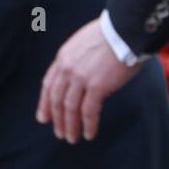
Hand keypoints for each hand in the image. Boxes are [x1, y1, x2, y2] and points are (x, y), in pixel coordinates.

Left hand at [37, 18, 137, 142]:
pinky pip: (88, 111)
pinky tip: (89, 134)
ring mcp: (80, 77)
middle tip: (59, 133)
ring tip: (71, 138)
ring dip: (70, 126)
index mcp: (62, 58)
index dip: (45, 103)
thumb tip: (79, 77)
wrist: (125, 29)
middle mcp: (67, 68)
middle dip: (57, 119)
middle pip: (56, 99)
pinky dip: (88, 125)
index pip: (48, 85)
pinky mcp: (97, 86)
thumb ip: (77, 60)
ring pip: (69, 108)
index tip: (44, 118)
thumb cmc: (111, 35)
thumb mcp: (83, 44)